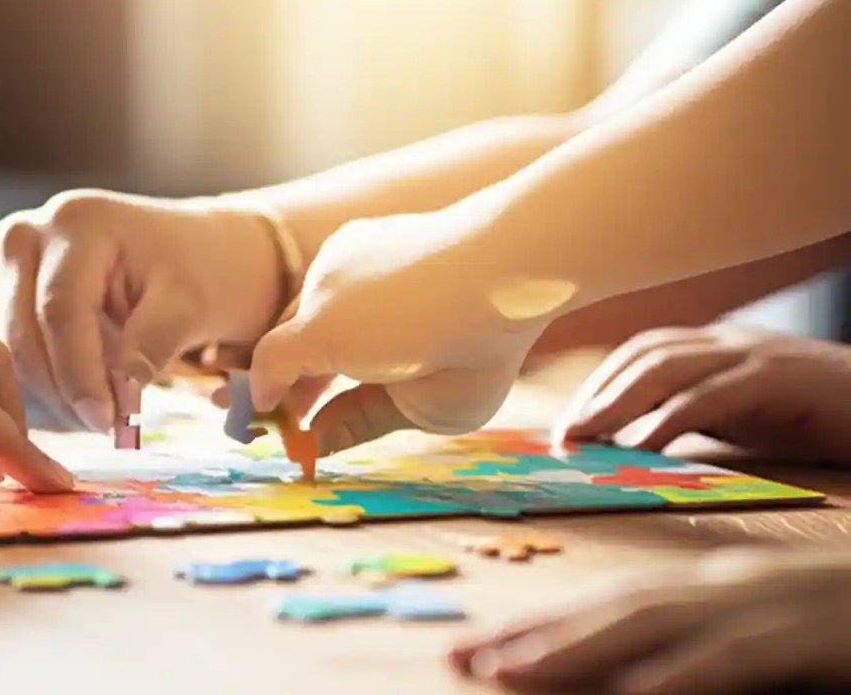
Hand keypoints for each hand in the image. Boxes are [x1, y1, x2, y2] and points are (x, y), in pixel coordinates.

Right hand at [0, 189, 283, 430]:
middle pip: (23, 333)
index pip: (60, 310)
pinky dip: (32, 386)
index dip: (79, 375)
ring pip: (5, 350)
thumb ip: (151, 343)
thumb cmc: (195, 273)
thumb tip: (118, 400)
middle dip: (63, 393)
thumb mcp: (189, 304)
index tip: (107, 423)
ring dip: (46, 396)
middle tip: (106, 430)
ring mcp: (2, 263)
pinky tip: (74, 402)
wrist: (189, 254)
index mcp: (76, 222)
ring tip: (98, 415)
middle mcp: (25, 234)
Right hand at [249, 204, 553, 456]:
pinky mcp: (363, 233)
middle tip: (299, 409)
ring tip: (339, 369)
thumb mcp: (419, 409)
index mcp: (324, 334)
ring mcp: (340, 253)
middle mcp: (320, 286)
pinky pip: (336, 274)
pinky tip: (373, 324)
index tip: (274, 424)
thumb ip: (358, 422)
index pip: (270, 365)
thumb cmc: (472, 350)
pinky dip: (341, 303)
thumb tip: (315, 442)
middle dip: (288, 374)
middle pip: (284, 333)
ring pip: (309, 302)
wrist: (514, 265)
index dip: (266, 396)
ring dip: (314, 337)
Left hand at [449, 549, 850, 693]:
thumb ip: (702, 640)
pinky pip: (736, 659)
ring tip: (510, 673)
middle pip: (609, 611)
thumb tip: (632, 669)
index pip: (606, 604)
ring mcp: (764, 608)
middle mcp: (723, 587)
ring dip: (576, 650)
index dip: (537, 626)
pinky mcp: (806, 639)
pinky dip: (683, 674)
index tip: (475, 650)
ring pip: (654, 628)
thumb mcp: (766, 624)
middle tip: (459, 657)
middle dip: (529, 637)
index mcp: (711, 586)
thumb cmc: (847, 614)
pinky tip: (636, 694)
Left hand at [557, 326, 850, 463]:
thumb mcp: (743, 418)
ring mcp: (755, 355)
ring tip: (587, 438)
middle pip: (644, 355)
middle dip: (596, 394)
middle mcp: (730, 341)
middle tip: (565, 436)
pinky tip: (643, 446)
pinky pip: (710, 396)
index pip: (641, 353)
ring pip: (666, 368)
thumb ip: (693, 419)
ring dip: (618, 403)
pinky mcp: (779, 380)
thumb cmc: (816, 420)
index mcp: (718, 345)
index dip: (599, 384)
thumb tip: (630, 441)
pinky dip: (668, 420)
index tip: (568, 423)